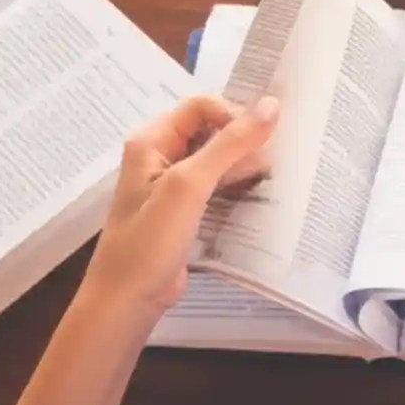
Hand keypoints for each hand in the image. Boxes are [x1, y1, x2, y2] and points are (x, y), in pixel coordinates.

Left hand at [80, 95, 277, 312]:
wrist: (126, 300)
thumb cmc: (150, 241)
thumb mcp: (190, 185)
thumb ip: (230, 144)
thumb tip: (272, 105)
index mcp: (152, 140)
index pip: (202, 107)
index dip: (234, 115)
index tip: (264, 141)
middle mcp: (161, 156)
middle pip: (211, 129)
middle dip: (244, 138)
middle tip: (277, 159)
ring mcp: (173, 184)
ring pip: (217, 158)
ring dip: (245, 163)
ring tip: (274, 176)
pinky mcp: (185, 209)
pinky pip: (217, 184)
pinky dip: (239, 185)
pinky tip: (261, 196)